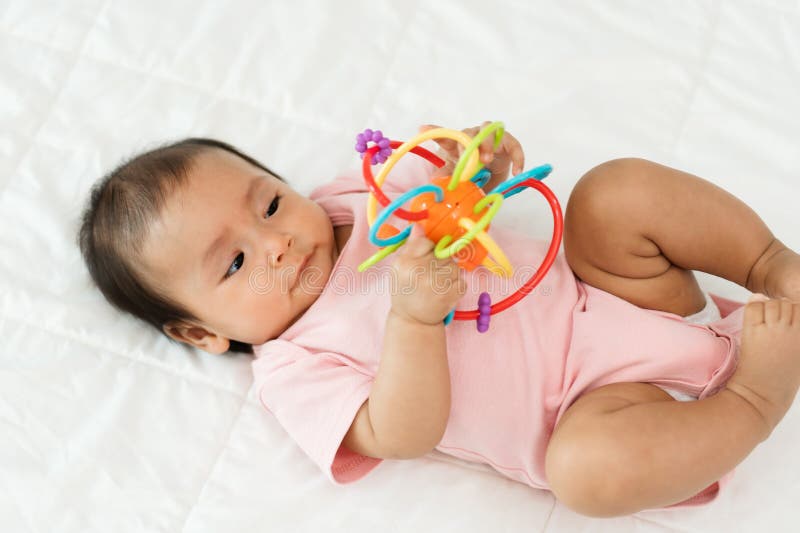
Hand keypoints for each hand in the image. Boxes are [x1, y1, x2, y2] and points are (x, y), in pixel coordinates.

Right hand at [390, 224, 466, 325]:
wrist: (413, 321)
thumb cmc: (405, 292)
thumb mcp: (399, 268)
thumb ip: (410, 246)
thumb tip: (419, 226)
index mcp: (406, 263)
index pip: (426, 242)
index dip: (427, 250)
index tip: (423, 260)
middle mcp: (422, 272)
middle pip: (442, 253)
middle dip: (438, 261)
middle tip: (429, 276)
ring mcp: (440, 284)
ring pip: (454, 266)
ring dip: (448, 273)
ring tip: (436, 285)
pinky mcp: (453, 294)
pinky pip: (461, 279)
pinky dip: (455, 285)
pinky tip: (444, 292)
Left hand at [419, 121, 524, 191]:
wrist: (492, 177)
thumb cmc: (472, 174)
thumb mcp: (460, 178)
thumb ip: (449, 178)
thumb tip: (436, 182)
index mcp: (456, 145)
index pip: (444, 136)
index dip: (433, 132)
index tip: (421, 129)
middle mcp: (472, 136)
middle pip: (468, 133)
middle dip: (468, 144)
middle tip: (469, 158)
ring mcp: (490, 137)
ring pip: (488, 132)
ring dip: (486, 144)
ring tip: (487, 160)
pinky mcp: (507, 143)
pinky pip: (514, 146)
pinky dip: (517, 158)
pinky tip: (517, 171)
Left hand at [725, 293, 799, 434]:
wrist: (761, 394)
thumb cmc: (781, 378)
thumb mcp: (798, 354)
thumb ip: (794, 329)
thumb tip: (774, 302)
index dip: (794, 311)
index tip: (788, 325)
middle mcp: (792, 330)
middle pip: (787, 303)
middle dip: (780, 309)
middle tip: (774, 328)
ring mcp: (772, 329)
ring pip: (770, 303)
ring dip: (766, 309)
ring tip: (765, 327)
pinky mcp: (753, 331)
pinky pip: (753, 306)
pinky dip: (753, 309)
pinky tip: (754, 323)